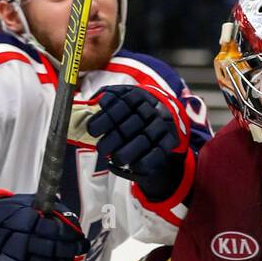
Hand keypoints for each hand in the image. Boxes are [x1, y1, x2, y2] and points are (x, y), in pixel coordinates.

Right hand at [0, 194, 87, 260]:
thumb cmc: (1, 218)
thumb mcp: (22, 205)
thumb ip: (47, 211)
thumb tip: (72, 221)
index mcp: (23, 225)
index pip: (57, 233)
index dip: (72, 236)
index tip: (79, 237)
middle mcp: (20, 247)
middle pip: (56, 254)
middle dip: (71, 251)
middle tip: (77, 248)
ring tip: (63, 260)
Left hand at [87, 84, 186, 200]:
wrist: (158, 116)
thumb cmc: (132, 108)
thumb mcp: (121, 95)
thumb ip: (110, 95)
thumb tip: (101, 101)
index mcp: (137, 96)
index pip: (120, 106)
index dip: (104, 119)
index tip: (92, 131)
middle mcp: (151, 109)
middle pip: (130, 125)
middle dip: (113, 140)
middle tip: (101, 149)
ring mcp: (161, 125)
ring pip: (143, 140)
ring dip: (127, 152)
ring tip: (115, 159)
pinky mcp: (169, 140)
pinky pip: (158, 152)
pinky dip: (145, 161)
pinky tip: (133, 166)